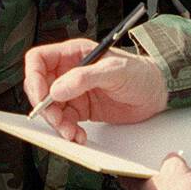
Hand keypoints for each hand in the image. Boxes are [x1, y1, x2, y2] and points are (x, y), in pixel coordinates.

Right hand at [23, 39, 167, 139]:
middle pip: (41, 88)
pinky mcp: (82, 109)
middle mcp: (70, 72)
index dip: (33, 77)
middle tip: (57, 120)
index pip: (39, 60)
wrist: (157, 92)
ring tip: (72, 133)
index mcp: (74, 54)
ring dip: (57, 124)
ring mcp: (75, 91)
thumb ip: (85, 78)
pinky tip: (78, 136)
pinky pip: (65, 121)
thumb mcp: (114, 70)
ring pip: (51, 109)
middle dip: (45, 107)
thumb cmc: (140, 72)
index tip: (40, 96)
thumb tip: (57, 89)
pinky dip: (68, 131)